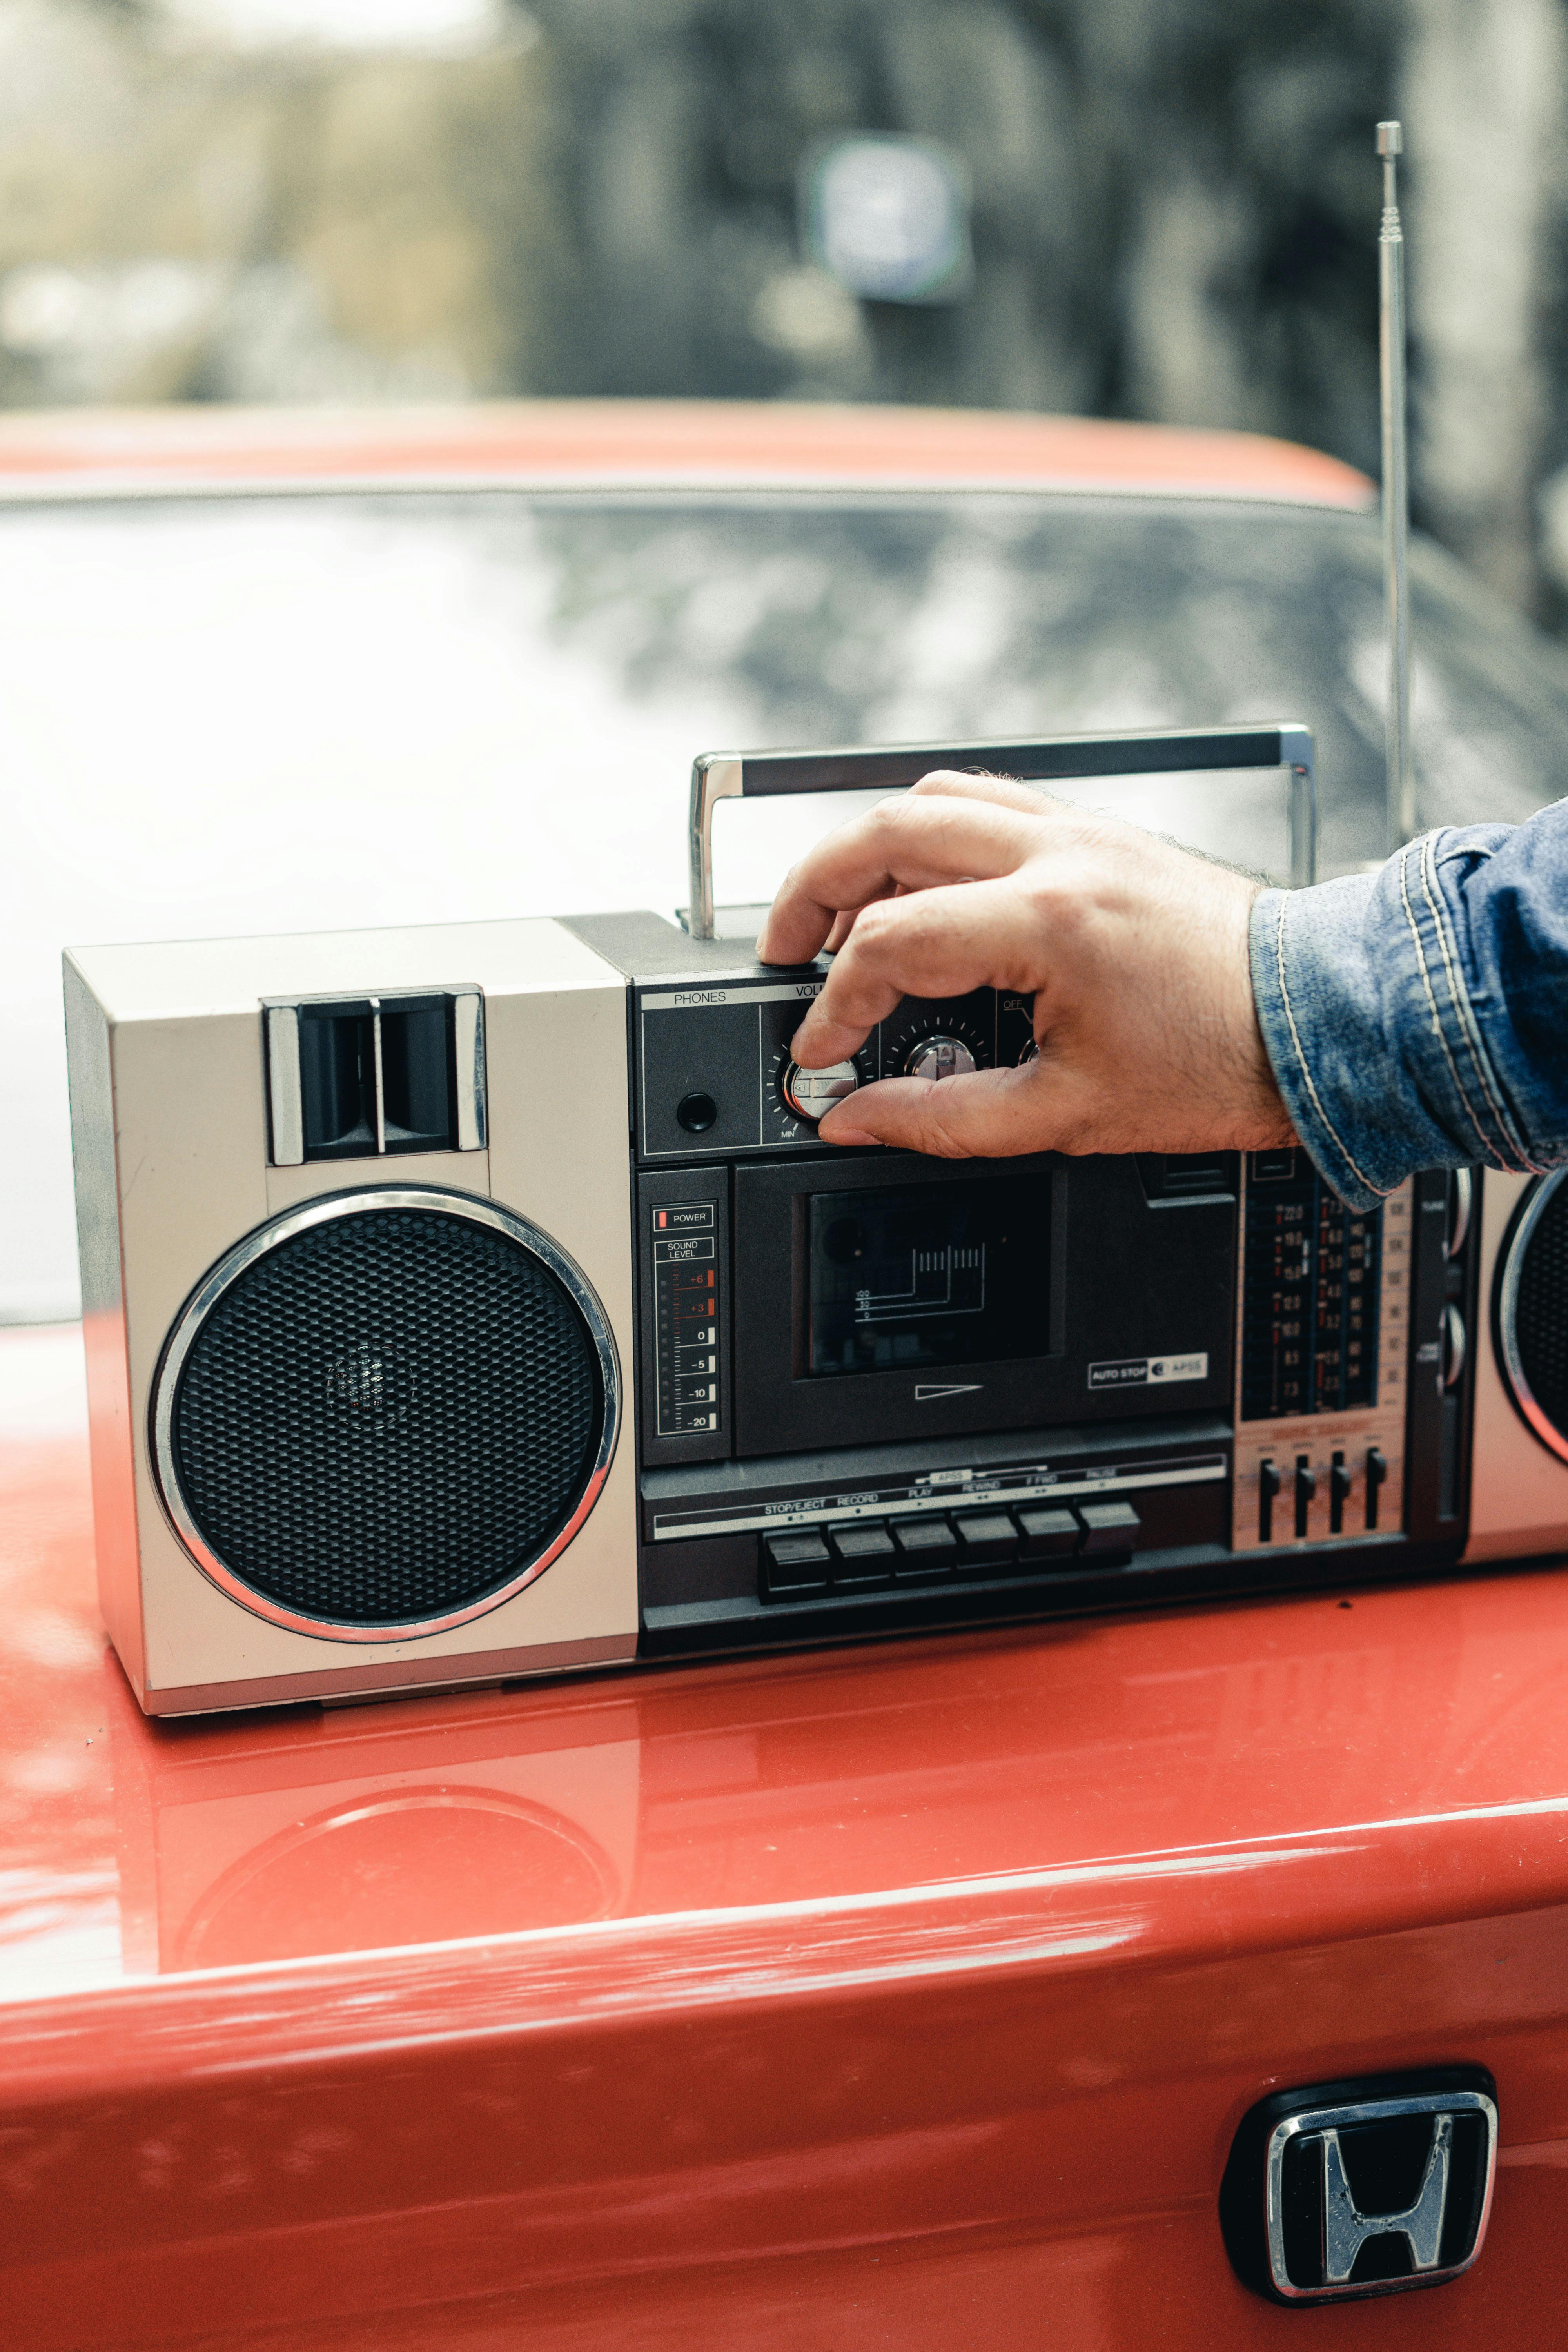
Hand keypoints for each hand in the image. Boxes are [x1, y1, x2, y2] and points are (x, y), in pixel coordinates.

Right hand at [755, 770, 1295, 1157]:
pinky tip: (921, 889)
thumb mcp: (1067, 1115)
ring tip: (840, 918)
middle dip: (811, 891)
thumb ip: (943, 1119)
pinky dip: (933, 836)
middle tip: (782, 952)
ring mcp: (1081, 831)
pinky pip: (989, 803)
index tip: (820, 1053)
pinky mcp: (1101, 833)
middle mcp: (1059, 853)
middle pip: (885, 831)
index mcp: (1048, 922)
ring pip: (933, 800)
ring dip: (868, 852)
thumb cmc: (1222, 1063)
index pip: (891, 942)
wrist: (1317, 1023)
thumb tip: (858, 1119)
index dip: (834, 1004)